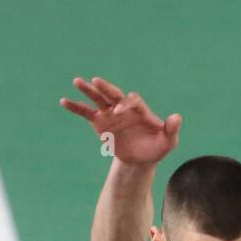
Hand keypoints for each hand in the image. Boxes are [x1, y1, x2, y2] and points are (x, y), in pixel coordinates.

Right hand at [60, 76, 181, 163]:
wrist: (141, 159)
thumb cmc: (156, 148)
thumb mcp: (167, 142)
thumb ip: (171, 130)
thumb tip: (177, 117)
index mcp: (139, 109)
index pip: (133, 101)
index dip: (128, 103)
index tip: (121, 110)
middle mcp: (123, 107)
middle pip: (113, 94)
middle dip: (106, 88)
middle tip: (96, 81)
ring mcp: (110, 114)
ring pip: (98, 99)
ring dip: (88, 90)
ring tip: (76, 81)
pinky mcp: (100, 123)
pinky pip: (86, 113)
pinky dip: (76, 107)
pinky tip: (63, 101)